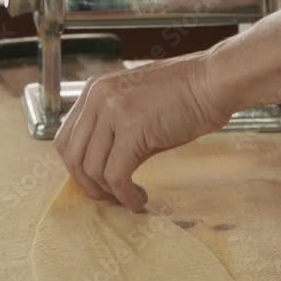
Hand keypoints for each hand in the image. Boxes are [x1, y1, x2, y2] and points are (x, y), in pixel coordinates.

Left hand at [53, 52, 234, 211]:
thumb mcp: (137, 108)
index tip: (95, 183)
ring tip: (129, 198)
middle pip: (71, 155)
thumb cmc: (186, 95)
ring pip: (91, 168)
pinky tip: (139, 199)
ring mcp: (113, 111)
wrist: (214, 81)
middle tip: (108, 198)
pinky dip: (125, 195)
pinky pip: (116, 174)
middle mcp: (97, 97)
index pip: (66, 137)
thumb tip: (104, 170)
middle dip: (87, 184)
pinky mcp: (132, 129)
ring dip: (108, 192)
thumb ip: (114, 131)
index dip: (77, 167)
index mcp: (95, 91)